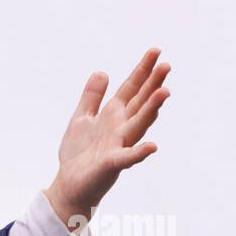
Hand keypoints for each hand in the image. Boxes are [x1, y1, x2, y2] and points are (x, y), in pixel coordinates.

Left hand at [44, 47, 170, 228]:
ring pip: (138, 124)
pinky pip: (127, 157)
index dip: (142, 70)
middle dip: (153, 85)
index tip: (155, 51)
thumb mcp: (81, 119)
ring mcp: (119, 145)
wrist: (69, 184)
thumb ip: (92, 97)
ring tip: (165, 92)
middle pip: (140, 102)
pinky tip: (152, 146)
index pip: (131, 89)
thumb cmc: (79, 154)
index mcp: (113, 115)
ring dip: (152, 109)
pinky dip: (139, 152)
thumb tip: (102, 72)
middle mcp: (121, 128)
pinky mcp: (111, 164)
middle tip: (167, 65)